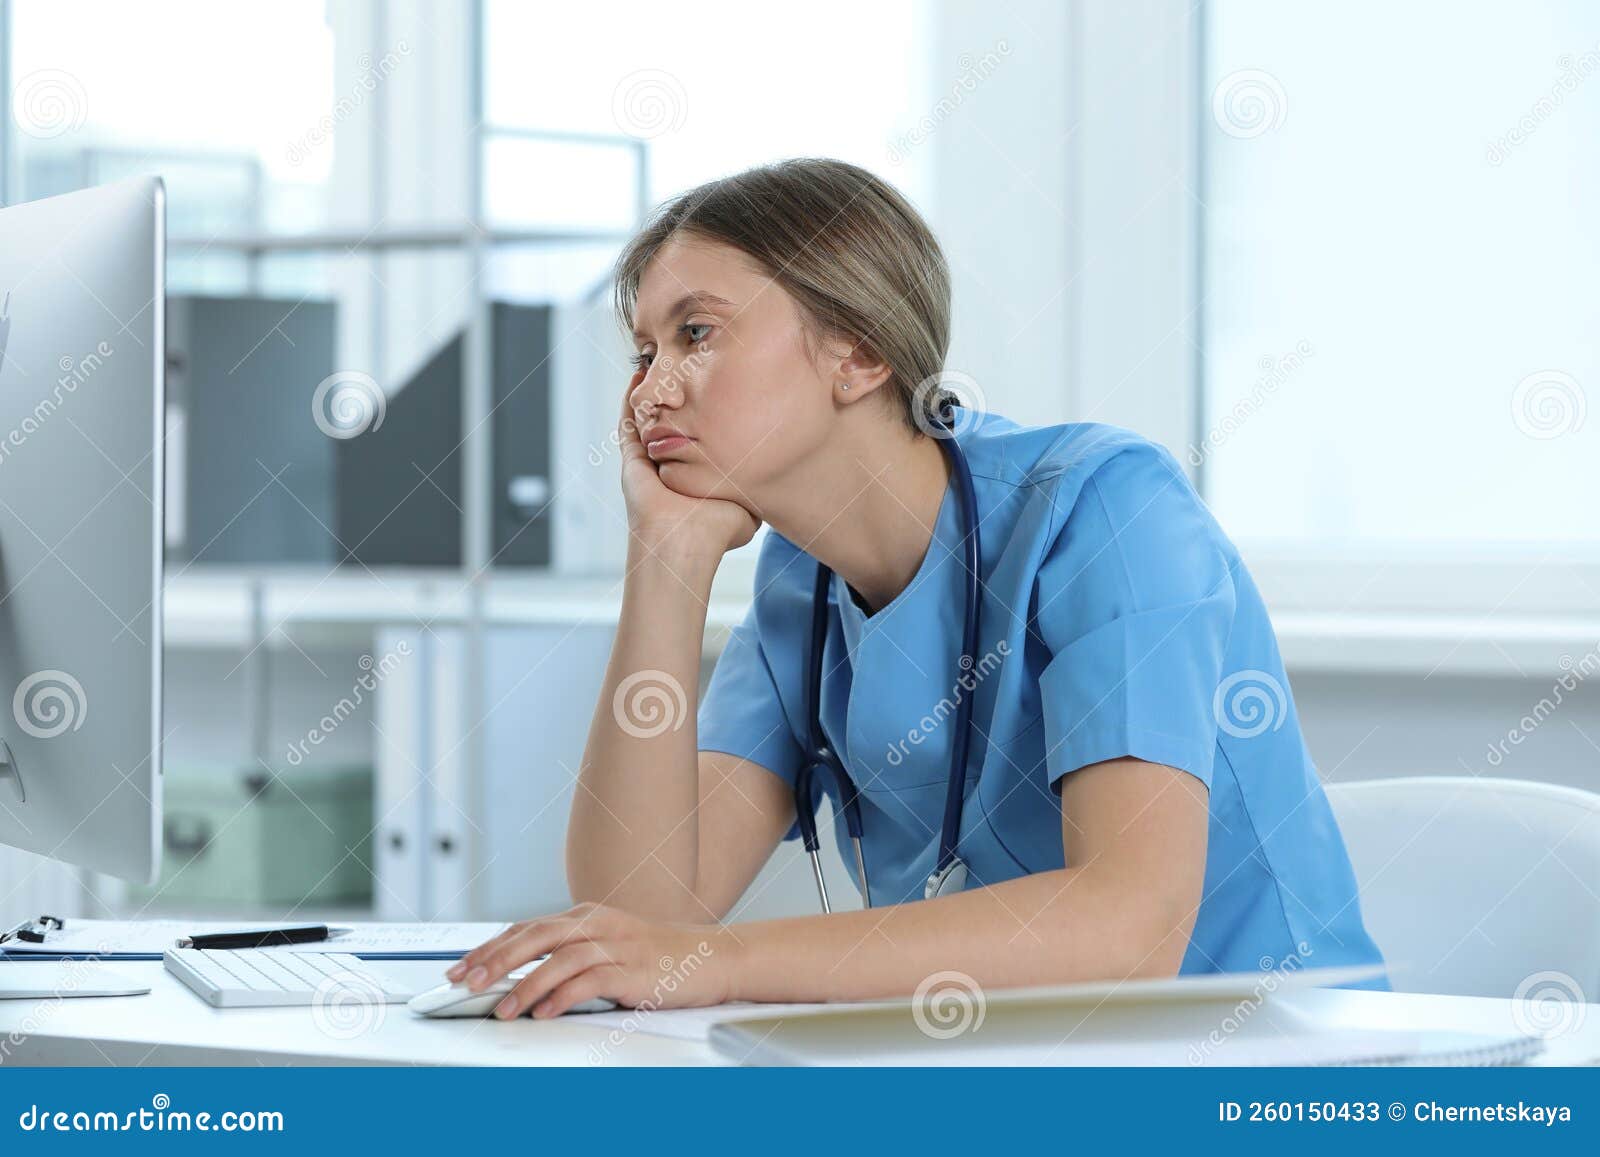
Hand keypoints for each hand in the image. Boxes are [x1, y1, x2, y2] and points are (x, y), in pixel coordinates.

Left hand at [443, 902, 737, 1018]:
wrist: (713, 957)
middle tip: (465, 982)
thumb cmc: (659, 957)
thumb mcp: (609, 947)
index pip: (527, 928)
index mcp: (587, 917)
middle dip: (495, 960)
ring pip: (560, 958)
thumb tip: (522, 977)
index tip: (460, 968)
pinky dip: (564, 996)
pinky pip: (592, 981)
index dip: (490, 948)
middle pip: (536, 936)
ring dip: (526, 984)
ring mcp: (618, 945)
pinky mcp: (635, 969)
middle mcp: (599, 925)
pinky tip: (545, 1011)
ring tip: (502, 1008)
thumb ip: (571, 956)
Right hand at [618, 375, 758, 558]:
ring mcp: (650, 463)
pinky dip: (630, 400)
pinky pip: (628, 423)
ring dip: (652, 395)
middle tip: (688, 370)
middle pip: (673, 426)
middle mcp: (671, 468)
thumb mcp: (748, 510)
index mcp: (695, 478)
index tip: (721, 392)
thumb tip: (774, 482)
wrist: (683, 542)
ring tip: (657, 365)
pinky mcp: (632, 459)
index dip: (706, 419)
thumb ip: (757, 492)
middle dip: (678, 401)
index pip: (698, 442)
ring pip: (648, 420)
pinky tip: (637, 377)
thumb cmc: (716, 531)